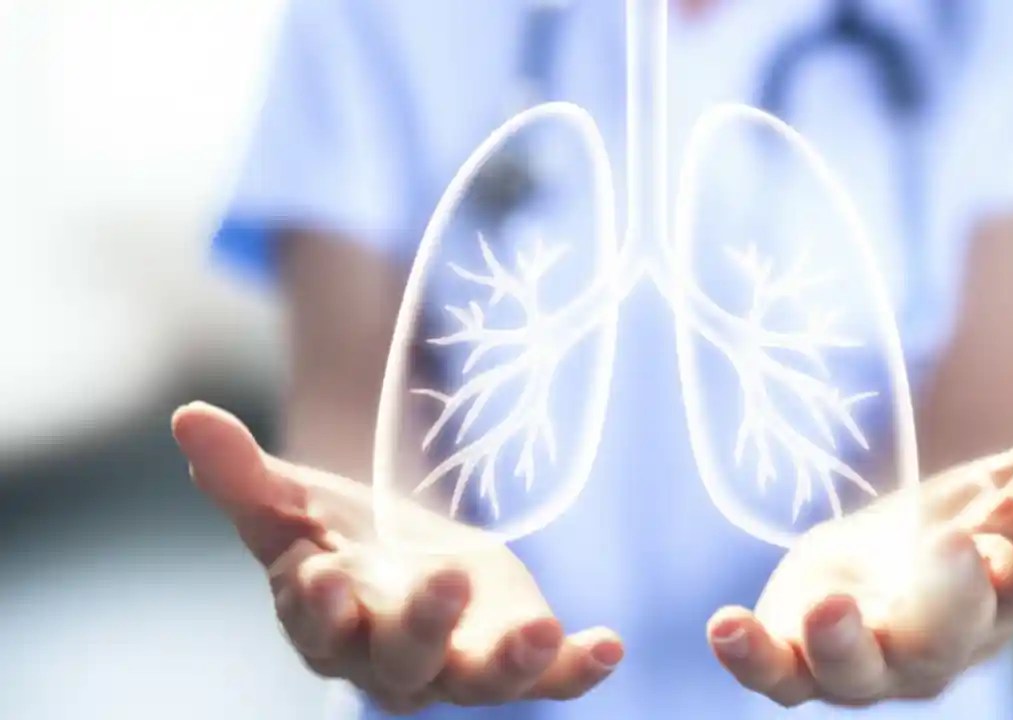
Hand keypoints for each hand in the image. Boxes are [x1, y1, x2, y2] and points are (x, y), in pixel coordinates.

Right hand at [172, 403, 622, 713]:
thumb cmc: (343, 536)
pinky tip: (608, 644)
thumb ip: (243, 473)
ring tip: (539, 630)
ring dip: (508, 661)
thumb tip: (187, 417)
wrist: (410, 555)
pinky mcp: (515, 655)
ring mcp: (458, 665)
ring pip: (478, 681)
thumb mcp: (297, 501)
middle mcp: (390, 660)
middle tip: (442, 582)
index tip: (326, 575)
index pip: (315, 624)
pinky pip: (549, 679)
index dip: (319, 605)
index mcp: (328, 623)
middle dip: (420, 627)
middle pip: (400, 659)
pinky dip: (577, 669)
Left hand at [706, 391, 1012, 706]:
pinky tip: (726, 625)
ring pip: (858, 671)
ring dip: (843, 644)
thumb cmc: (951, 534)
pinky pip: (777, 671)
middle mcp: (938, 644)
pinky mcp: (800, 658)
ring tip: (827, 605)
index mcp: (1002, 594)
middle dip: (953, 599)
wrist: (881, 571)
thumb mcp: (1000, 486)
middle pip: (950, 636)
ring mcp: (867, 660)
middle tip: (953, 544)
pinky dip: (751, 655)